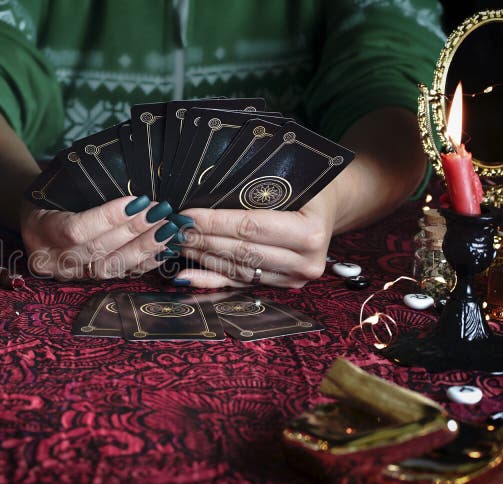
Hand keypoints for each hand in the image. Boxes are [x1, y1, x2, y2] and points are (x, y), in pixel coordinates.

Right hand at [21, 197, 182, 279]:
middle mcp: (51, 259)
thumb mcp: (57, 184)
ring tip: (167, 229)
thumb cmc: (49, 194)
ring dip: (144, 248)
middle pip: (97, 250)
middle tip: (160, 212)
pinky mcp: (87, 280)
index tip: (138, 202)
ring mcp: (69, 274)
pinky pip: (118, 275)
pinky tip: (164, 249)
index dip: (108, 218)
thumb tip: (127, 173)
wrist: (37, 217)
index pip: (75, 230)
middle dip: (134, 231)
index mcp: (39, 231)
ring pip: (110, 267)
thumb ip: (83, 184)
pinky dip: (144, 263)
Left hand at [174, 188, 337, 287]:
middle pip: (241, 251)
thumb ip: (254, 186)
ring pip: (237, 269)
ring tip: (177, 243)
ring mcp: (294, 278)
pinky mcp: (282, 286)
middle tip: (173, 229)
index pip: (250, 227)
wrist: (329, 208)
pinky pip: (239, 283)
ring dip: (202, 256)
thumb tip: (206, 187)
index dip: (214, 222)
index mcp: (309, 231)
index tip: (186, 214)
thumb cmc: (308, 186)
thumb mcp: (290, 177)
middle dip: (202, 239)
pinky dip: (210, 279)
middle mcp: (305, 261)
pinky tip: (185, 276)